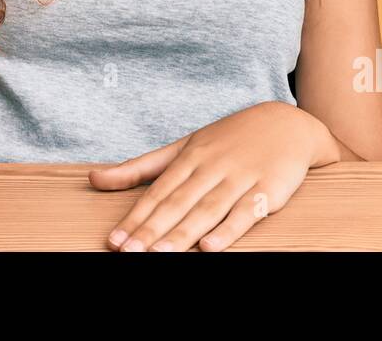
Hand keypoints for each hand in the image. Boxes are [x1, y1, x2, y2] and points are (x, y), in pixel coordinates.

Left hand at [89, 100, 337, 251]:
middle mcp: (211, 167)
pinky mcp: (268, 190)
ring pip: (207, 209)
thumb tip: (94, 179)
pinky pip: (246, 213)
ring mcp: (240, 178)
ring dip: (182, 234)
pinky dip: (229, 230)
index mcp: (189, 158)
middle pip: (177, 203)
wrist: (287, 125)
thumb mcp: (183, 146)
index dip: (135, 218)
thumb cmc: (229, 140)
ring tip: (159, 256)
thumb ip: (139, 167)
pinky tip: (210, 247)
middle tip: (128, 253)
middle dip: (151, 231)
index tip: (114, 241)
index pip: (157, 192)